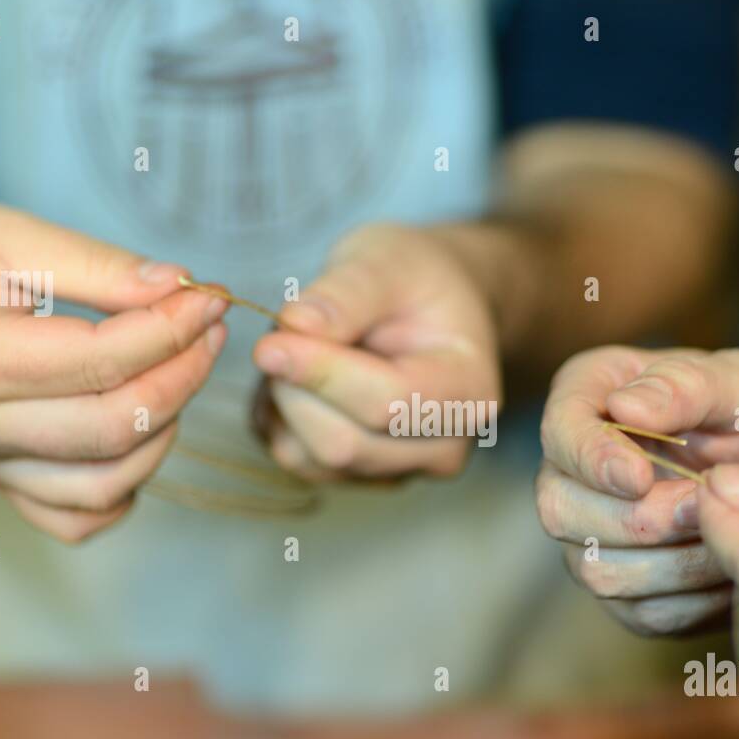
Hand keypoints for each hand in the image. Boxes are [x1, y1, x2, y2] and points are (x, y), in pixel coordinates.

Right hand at [0, 193, 225, 540]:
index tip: (208, 296)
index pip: (106, 361)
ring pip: (105, 487)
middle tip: (207, 331)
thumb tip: (179, 286)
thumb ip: (97, 265)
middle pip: (115, 428)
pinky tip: (138, 439)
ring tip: (174, 375)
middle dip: (183, 377)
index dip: (175, 329)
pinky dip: (122, 492)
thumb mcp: (2, 232)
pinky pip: (73, 519)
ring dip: (163, 435)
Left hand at [251, 223, 501, 480]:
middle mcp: (444, 448)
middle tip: (282, 334)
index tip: (270, 342)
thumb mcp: (388, 261)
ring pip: (312, 458)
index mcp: (469, 392)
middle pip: (344, 443)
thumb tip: (294, 325)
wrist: (431, 310)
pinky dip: (280, 420)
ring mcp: (401, 470)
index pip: (387, 403)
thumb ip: (346, 293)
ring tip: (298, 349)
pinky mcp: (360, 477)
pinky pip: (297, 461)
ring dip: (283, 403)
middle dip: (296, 388)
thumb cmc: (416, 281)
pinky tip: (297, 380)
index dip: (321, 374)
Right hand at [536, 345, 738, 634]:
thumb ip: (685, 386)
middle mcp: (573, 471)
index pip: (558, 433)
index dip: (591, 460)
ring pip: (596, 570)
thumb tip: (625, 406)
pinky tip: (727, 567)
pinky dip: (691, 598)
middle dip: (638, 518)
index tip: (640, 477)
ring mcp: (590, 536)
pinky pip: (639, 612)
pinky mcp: (625, 590)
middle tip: (705, 506)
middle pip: (560, 510)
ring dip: (672, 562)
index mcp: (590, 399)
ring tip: (729, 532)